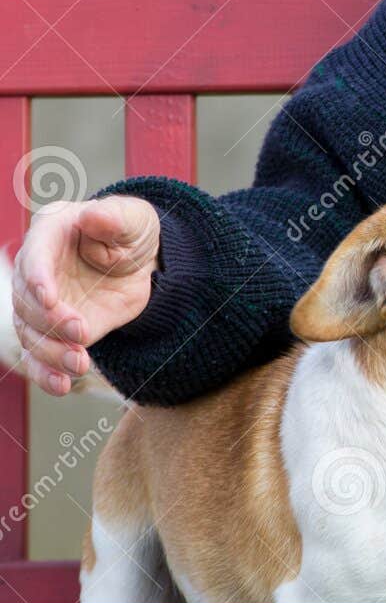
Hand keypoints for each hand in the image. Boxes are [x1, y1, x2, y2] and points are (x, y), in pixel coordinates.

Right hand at [8, 196, 158, 394]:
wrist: (141, 262)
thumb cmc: (132, 231)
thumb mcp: (133, 218)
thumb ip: (113, 216)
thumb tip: (93, 216)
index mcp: (50, 233)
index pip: (34, 258)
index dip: (39, 280)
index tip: (52, 300)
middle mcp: (36, 270)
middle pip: (27, 301)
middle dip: (52, 321)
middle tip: (82, 334)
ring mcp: (42, 303)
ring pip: (31, 332)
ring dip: (51, 352)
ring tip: (80, 364)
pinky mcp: (54, 330)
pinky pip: (39, 356)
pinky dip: (46, 373)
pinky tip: (61, 386)